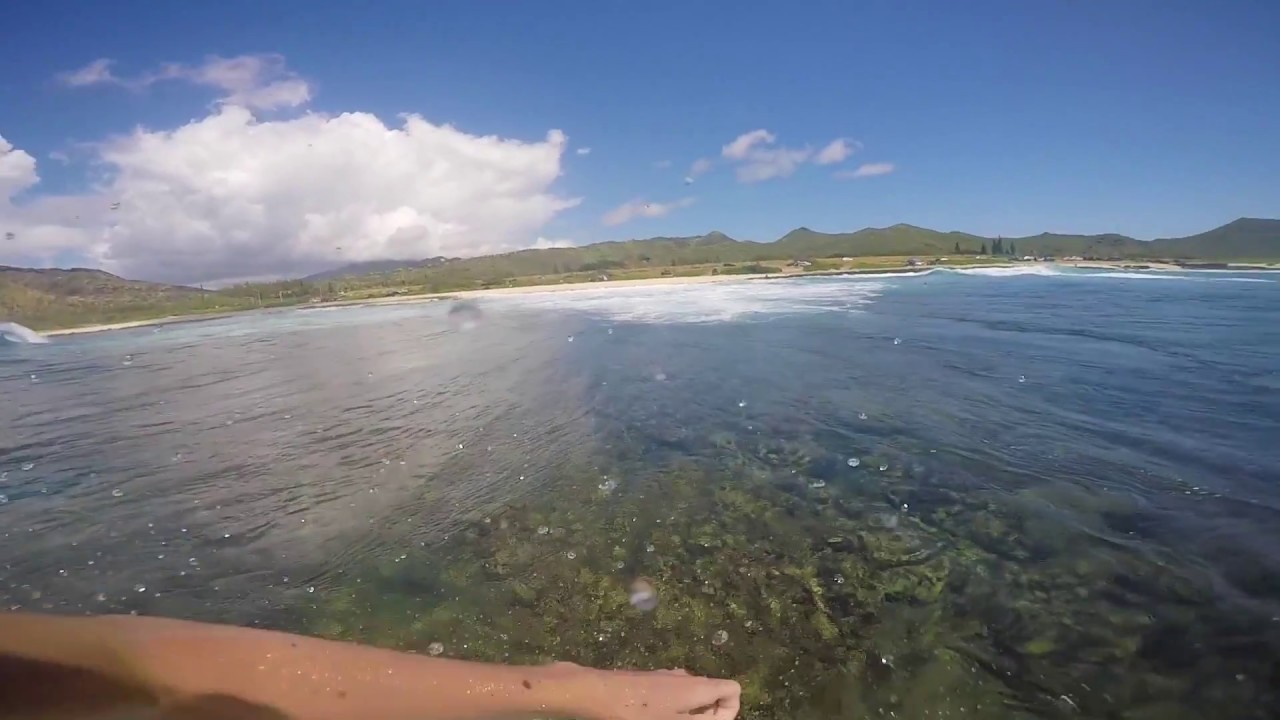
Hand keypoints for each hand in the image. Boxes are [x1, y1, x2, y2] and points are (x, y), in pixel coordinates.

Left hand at [555, 663, 741, 719]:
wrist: (599, 693)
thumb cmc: (639, 713)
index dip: (730, 711)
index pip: (733, 689)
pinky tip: (654, 717)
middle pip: (713, 694)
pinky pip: (675, 694)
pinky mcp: (652, 680)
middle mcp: (687, 677)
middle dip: (708, 717)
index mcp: (698, 687)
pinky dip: (674, 709)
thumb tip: (721, 718)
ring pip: (692, 696)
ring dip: (690, 715)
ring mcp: (668, 677)